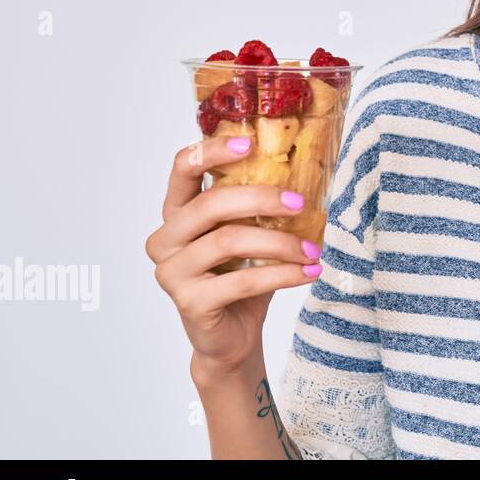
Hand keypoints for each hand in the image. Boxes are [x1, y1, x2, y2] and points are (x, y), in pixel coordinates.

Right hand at [146, 135, 323, 374]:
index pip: (184, 168)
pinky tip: (308, 273)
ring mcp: (171, 272)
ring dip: (280, 243)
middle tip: (300, 203)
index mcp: (179, 213)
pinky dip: (282, 275)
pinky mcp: (188, 302)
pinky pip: (242, 280)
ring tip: (313, 250)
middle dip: (262, 199)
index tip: (250, 143)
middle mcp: (166, 238)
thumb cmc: (243, 277)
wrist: (234, 336)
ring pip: (228, 241)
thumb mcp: (253, 233)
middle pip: (210, 204)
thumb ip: (262, 206)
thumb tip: (309, 170)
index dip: (212, 150)